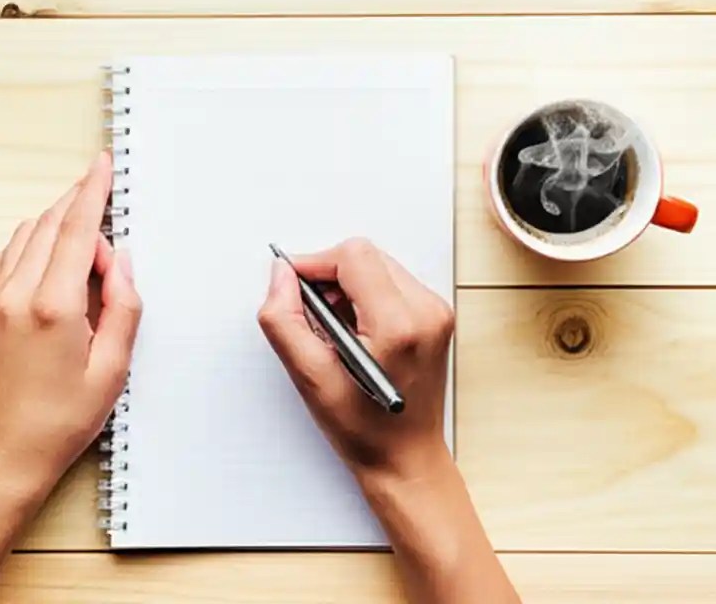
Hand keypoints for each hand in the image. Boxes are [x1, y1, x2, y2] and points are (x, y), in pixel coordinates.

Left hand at [0, 151, 141, 500]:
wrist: (2, 455)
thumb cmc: (57, 422)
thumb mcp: (112, 369)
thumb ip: (123, 307)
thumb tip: (119, 262)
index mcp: (53, 306)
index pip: (77, 229)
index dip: (93, 191)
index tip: (102, 166)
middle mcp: (16, 294)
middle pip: (50, 224)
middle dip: (79, 203)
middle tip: (104, 197)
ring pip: (26, 235)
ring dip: (56, 223)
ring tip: (87, 241)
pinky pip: (8, 257)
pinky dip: (33, 244)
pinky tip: (52, 260)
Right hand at [257, 237, 452, 483]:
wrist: (405, 459)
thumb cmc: (365, 430)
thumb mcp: (310, 378)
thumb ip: (285, 320)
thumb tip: (281, 276)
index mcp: (398, 325)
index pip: (352, 256)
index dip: (314, 264)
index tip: (293, 287)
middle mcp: (426, 312)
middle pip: (365, 256)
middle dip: (329, 277)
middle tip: (313, 317)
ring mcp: (435, 313)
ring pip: (377, 266)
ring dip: (346, 288)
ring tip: (335, 331)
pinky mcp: (435, 317)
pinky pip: (391, 284)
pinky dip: (365, 298)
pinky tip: (354, 333)